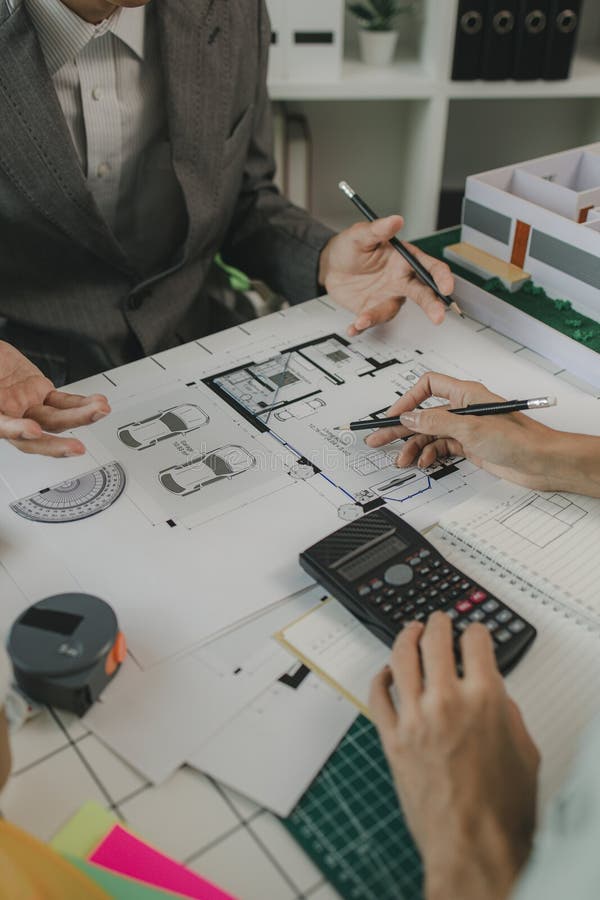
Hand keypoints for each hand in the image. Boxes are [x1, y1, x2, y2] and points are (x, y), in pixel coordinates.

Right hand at [0, 341, 109, 456]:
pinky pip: (63, 401)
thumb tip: (0, 412)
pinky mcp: (40, 392)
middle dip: (56, 444)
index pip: (1, 427)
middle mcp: (9, 416)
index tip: (31, 430)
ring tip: (99, 411)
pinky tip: (96, 403)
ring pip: (56, 418)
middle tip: (76, 449)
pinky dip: (80, 403)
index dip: (16, 431)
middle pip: (35, 437)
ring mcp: (26, 405)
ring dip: (80, 417)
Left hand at [318, 217, 453, 335]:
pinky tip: (354, 327)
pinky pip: (370, 320)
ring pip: (392, 310)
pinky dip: (362, 326)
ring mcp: (386, 297)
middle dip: (432, 305)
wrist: (330, 266)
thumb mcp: (360, 235)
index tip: (446, 286)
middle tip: (438, 316)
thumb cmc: (351, 248)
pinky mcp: (371, 309)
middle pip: (422, 294)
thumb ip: (378, 230)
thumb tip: (395, 220)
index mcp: (404, 260)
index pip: (430, 268)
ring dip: (379, 316)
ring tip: (363, 319)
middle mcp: (400, 281)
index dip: (441, 277)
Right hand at [365, 372, 566, 490]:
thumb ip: (436, 421)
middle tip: (377, 438)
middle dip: (400, 427)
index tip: (393, 416)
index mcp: (465, 394)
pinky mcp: (469, 446)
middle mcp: (464, 408)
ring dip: (413, 446)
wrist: (541, 462)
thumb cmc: (518, 438)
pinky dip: (429, 454)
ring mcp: (466, 428)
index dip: (408, 400)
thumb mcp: (470, 428)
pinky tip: (424, 462)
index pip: (428, 386)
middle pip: (423, 413)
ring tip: (401, 459)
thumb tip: (409, 416)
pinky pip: (440, 447)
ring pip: (429, 433)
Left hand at [370, 614, 539, 899]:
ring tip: (410, 631)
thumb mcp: (523, 750)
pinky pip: (377, 696)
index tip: (473, 632)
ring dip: (405, 637)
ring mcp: (414, 719)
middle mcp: (445, 702)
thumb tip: (492, 695)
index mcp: (484, 699)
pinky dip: (380, 678)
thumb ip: (506, 712)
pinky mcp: (391, 739)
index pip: (475, 642)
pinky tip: (385, 672)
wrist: (472, 846)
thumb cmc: (500, 809)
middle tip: (438, 620)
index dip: (475, 631)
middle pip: (434, 640)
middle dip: (438, 623)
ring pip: (400, 659)